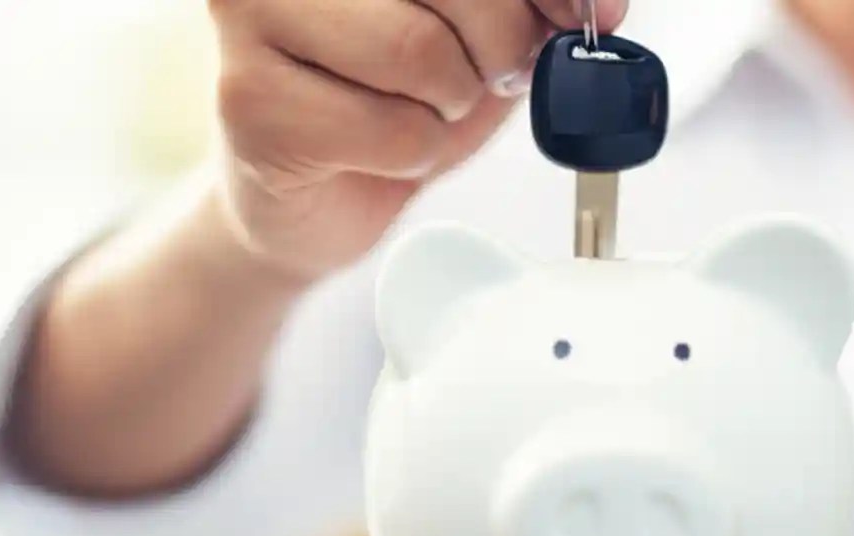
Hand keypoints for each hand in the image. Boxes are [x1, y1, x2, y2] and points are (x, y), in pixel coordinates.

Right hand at [207, 0, 628, 281]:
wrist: (307, 198)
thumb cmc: (388, 100)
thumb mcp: (478, 35)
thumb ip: (530, 6)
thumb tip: (604, 3)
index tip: (600, 11)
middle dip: (502, 44)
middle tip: (493, 72)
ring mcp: (250, 15)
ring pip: (421, 53)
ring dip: (449, 103)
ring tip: (419, 108)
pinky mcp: (249, 99)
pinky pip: (396, 131)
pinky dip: (415, 154)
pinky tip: (377, 149)